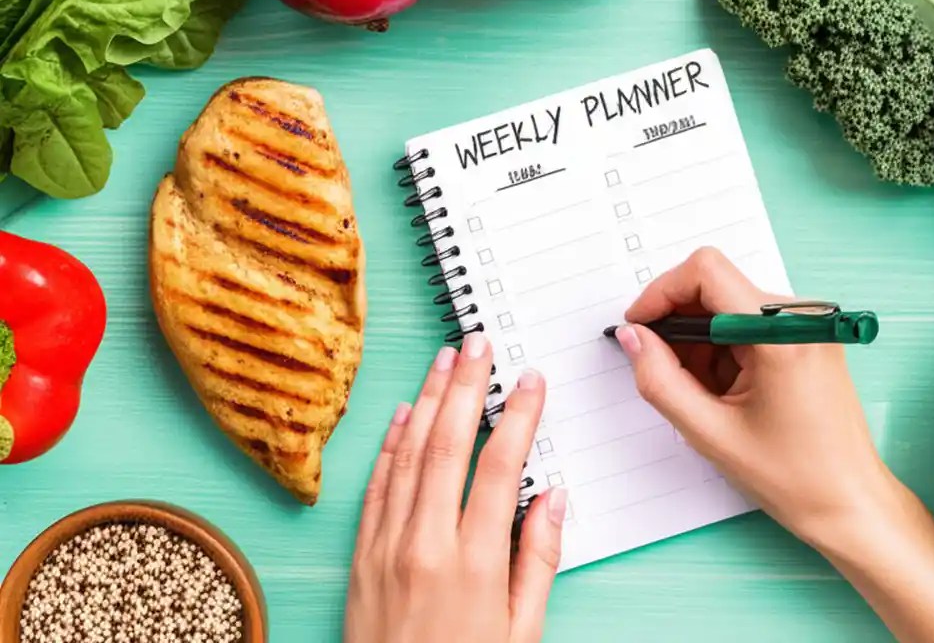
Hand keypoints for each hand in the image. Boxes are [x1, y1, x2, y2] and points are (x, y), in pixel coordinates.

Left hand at [344, 334, 567, 642]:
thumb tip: (551, 496)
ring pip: (407, 455)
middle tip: (479, 343)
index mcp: (474, 562)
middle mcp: (424, 544)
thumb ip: (538, 559)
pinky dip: (390, 445)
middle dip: (466, 386)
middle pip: (447, 444)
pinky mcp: (361, 557)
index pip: (497, 466)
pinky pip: (375, 486)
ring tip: (444, 359)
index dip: (517, 416)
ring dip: (427, 400)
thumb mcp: (521, 631)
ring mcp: (386, 547)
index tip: (530, 381)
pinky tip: (403, 415)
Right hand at [610, 247, 896, 550]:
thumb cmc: (795, 477)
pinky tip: (726, 394)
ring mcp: (809, 325)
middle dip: (680, 327)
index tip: (640, 326)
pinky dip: (724, 352)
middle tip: (665, 373)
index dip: (661, 293)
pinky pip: (750, 325)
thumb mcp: (710, 433)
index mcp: (782, 334)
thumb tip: (634, 338)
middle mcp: (802, 317)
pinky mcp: (809, 338)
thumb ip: (660, 380)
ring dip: (702, 344)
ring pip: (729, 308)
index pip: (707, 271)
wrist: (850, 502)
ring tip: (706, 398)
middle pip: (717, 287)